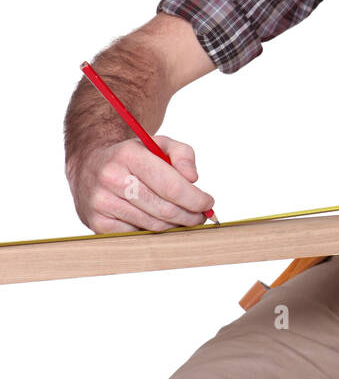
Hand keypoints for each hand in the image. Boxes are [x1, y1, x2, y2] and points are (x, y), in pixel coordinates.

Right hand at [67, 135, 215, 232]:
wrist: (89, 165)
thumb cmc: (132, 157)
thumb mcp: (157, 144)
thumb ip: (183, 154)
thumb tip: (193, 179)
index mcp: (128, 155)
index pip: (170, 185)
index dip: (195, 199)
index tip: (208, 203)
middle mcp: (111, 178)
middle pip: (164, 209)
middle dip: (190, 215)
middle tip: (200, 216)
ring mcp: (101, 202)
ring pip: (153, 225)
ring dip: (174, 225)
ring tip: (181, 217)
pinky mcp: (97, 222)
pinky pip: (138, 235)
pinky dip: (152, 230)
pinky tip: (155, 219)